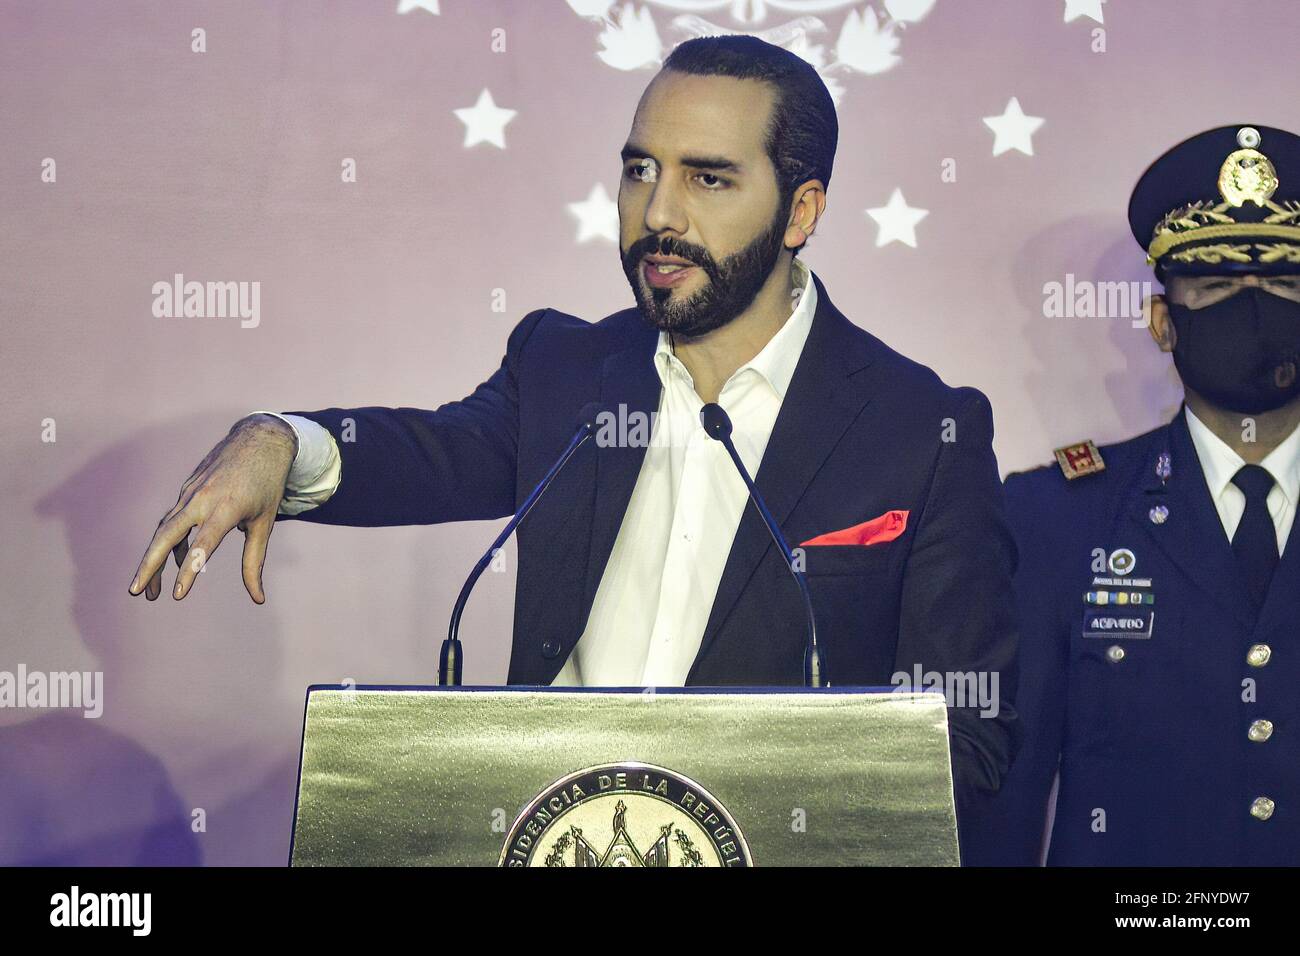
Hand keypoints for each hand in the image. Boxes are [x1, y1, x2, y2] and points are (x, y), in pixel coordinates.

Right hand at [128, 414, 297, 603]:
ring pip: (164, 529)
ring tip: (151, 590)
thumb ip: (255, 562)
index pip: (202, 545)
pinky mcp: (187, 488)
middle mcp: (202, 499)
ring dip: (154, 558)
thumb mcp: (265, 523)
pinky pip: (173, 518)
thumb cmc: (268, 485)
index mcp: (226, 508)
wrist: (261, 440)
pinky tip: (175, 559)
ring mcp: (190, 491)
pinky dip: (170, 541)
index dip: (188, 571)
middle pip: (166, 535)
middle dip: (149, 565)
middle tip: (135, 593)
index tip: (176, 595)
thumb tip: (258, 599)